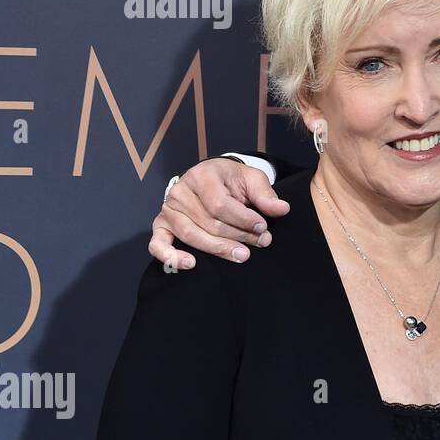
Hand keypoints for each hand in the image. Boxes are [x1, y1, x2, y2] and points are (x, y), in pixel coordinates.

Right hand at [149, 159, 290, 269]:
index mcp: (202, 175)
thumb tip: (282, 209)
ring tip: (241, 256)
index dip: (243, 219)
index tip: (263, 227)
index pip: (220, 203)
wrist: (213, 180)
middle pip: (208, 221)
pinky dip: (170, 256)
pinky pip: (157, 243)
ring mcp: (168, 209)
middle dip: (237, 236)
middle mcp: (180, 191)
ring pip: (190, 234)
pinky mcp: (161, 225)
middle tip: (260, 243)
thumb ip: (265, 195)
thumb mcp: (252, 180)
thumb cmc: (233, 181)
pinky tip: (191, 264)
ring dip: (217, 248)